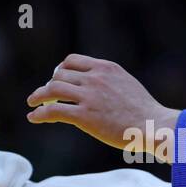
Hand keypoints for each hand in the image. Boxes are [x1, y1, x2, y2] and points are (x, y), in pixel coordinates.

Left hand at [26, 55, 179, 155]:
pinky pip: (54, 111)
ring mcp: (89, 97)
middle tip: (45, 95)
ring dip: (38, 96)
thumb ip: (109, 81)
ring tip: (32, 103)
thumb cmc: (144, 111)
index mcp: (105, 68)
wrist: (153, 125)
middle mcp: (95, 78)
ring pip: (52, 89)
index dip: (60, 70)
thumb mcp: (127, 84)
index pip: (72, 61)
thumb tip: (98, 87)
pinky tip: (34, 117)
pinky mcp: (84, 116)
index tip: (57, 79)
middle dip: (49, 84)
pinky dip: (40, 113)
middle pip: (59, 75)